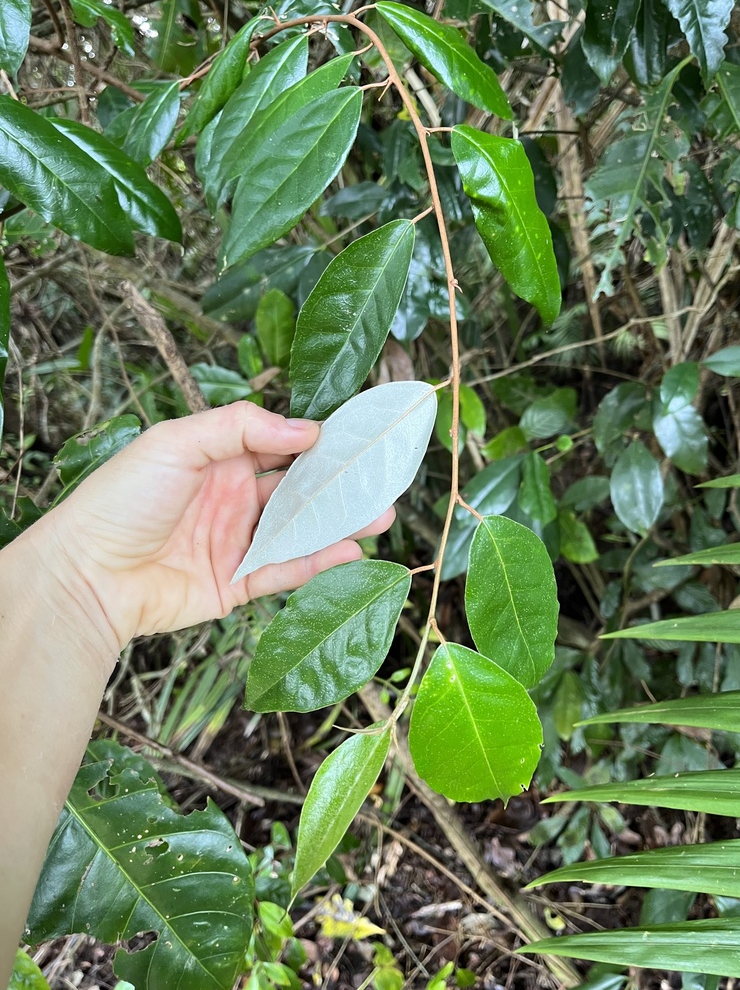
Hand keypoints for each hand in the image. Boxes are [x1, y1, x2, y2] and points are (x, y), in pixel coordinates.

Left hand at [47, 402, 394, 647]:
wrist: (87, 575)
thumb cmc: (123, 500)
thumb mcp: (177, 443)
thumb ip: (241, 428)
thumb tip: (305, 428)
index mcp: (219, 459)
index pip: (280, 444)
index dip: (317, 440)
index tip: (356, 435)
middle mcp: (233, 498)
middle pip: (298, 488)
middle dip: (338, 484)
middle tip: (379, 478)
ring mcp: (237, 541)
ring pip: (299, 530)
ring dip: (338, 523)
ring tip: (381, 516)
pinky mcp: (236, 584)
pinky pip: (285, 571)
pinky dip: (317, 563)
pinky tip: (350, 552)